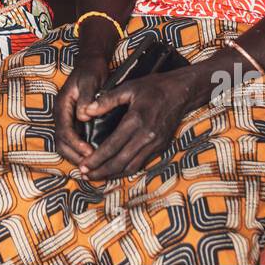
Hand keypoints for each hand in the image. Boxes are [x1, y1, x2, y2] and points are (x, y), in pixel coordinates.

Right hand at [55, 51, 109, 166]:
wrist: (90, 62)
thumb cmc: (91, 70)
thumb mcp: (90, 81)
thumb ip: (86, 98)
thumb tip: (83, 116)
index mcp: (62, 105)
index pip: (64, 131)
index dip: (76, 144)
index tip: (90, 152)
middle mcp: (61, 114)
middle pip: (61, 142)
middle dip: (74, 156)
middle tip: (91, 165)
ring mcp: (66, 118)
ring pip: (65, 144)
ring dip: (76, 156)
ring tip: (93, 164)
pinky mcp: (73, 121)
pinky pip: (73, 140)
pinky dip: (80, 150)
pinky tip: (94, 156)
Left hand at [77, 67, 204, 181]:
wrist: (181, 92)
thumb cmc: (153, 87)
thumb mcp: (128, 88)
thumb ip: (106, 100)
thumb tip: (86, 111)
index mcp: (136, 121)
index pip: (111, 146)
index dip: (95, 159)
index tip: (82, 166)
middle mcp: (146, 136)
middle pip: (120, 162)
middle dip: (101, 171)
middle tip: (84, 175)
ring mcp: (155, 144)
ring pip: (131, 167)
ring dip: (113, 174)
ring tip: (96, 176)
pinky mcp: (161, 147)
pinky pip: (141, 163)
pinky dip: (127, 170)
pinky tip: (115, 171)